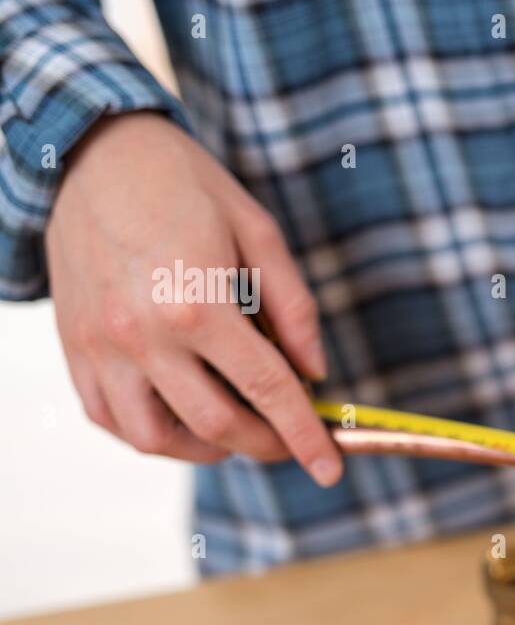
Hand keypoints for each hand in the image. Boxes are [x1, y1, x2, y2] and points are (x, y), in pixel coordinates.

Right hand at [45, 112, 341, 484]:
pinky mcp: (74, 350)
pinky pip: (110, 419)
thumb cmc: (183, 186)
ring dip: (207, 449)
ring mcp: (101, 347)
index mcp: (197, 304)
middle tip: (290, 439)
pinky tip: (183, 413)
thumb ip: (294, 308)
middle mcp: (143, 335)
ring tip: (236, 427)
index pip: (268, 391)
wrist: (91, 154)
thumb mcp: (259, 231)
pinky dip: (151, 433)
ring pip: (156, 439)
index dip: (305, 437)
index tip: (330, 470)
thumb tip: (316, 374)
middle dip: (266, 446)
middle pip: (218, 427)